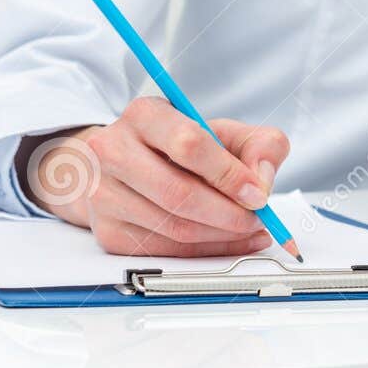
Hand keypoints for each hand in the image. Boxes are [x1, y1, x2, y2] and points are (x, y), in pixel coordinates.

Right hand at [19, 97, 290, 257]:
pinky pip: (166, 251)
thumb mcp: (219, 130)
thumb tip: (263, 180)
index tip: (258, 193)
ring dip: (222, 236)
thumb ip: (257, 144)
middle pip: (178, 193)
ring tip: (249, 230)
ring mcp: (105, 195)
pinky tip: (229, 242)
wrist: (119, 164)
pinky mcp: (108, 232)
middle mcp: (113, 151)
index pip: (188, 144)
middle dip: (229, 213)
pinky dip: (206, 252)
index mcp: (144, 115)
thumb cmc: (174, 147)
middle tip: (257, 219)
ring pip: (174, 228)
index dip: (229, 173)